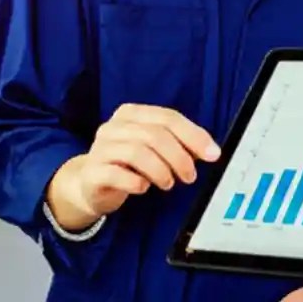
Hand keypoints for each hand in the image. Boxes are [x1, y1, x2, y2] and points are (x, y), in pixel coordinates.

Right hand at [46, 104, 220, 231]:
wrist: (89, 184)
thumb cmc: (127, 164)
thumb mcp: (152, 148)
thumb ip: (178, 143)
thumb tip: (210, 151)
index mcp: (131, 113)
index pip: (168, 117)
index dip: (193, 135)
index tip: (212, 154)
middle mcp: (114, 127)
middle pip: (154, 135)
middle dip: (179, 157)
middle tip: (190, 176)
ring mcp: (100, 149)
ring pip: (137, 152)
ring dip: (160, 170)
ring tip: (168, 183)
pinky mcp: (93, 172)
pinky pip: (117, 174)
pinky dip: (136, 183)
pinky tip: (143, 188)